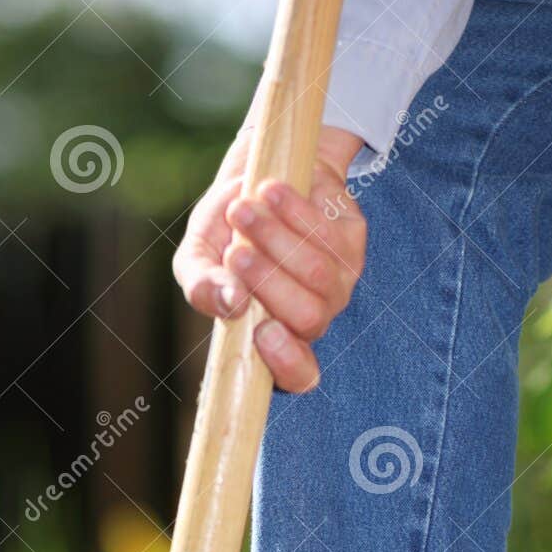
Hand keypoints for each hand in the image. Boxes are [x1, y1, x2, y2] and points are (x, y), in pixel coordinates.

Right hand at [173, 124, 366, 392]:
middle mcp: (312, 317)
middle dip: (268, 282)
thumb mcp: (199, 258)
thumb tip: (228, 304)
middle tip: (234, 252)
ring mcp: (339, 281)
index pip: (298, 375)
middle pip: (307, 317)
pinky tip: (269, 192)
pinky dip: (293, 211)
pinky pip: (327, 232)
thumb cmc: (226, 231)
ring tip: (242, 209)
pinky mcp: (352, 240)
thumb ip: (202, 286)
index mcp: (275, 336)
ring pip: (318, 273)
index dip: (287, 363)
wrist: (257, 176)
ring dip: (275, 239)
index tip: (261, 332)